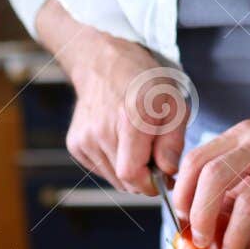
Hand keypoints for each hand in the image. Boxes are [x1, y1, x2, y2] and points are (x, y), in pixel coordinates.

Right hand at [65, 35, 187, 195]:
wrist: (106, 64)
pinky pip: (100, 169)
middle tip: (153, 155)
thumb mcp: (174, 105)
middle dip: (144, 177)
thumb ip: (173, 143)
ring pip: (112, 178)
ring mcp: (84, 138)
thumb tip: (167, 173)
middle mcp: (101, 131)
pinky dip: (114, 162)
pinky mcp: (75, 144)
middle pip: (124, 181)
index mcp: (130, 119)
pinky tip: (119, 140)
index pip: (132, 175)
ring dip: (128, 169)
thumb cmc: (145, 83)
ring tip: (136, 143)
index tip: (163, 176)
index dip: (151, 184)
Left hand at [171, 110, 249, 248]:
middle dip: (199, 215)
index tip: (181, 219)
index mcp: (243, 134)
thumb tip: (207, 216)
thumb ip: (238, 174)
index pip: (197, 159)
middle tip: (200, 241)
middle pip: (213, 178)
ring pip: (244, 201)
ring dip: (229, 235)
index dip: (182, 193)